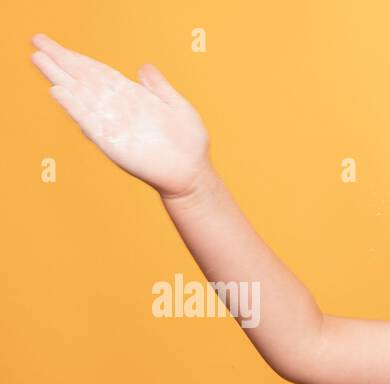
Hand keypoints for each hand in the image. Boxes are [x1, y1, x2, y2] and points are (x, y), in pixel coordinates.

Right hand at [31, 33, 211, 198]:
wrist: (192, 173)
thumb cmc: (188, 143)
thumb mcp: (177, 106)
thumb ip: (159, 86)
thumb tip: (143, 66)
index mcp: (132, 98)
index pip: (99, 74)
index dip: (79, 59)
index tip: (56, 46)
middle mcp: (118, 109)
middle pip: (84, 81)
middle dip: (61, 62)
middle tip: (37, 43)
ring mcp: (114, 126)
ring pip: (82, 97)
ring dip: (61, 79)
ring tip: (40, 60)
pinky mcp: (113, 144)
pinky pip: (90, 123)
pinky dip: (75, 107)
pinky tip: (59, 92)